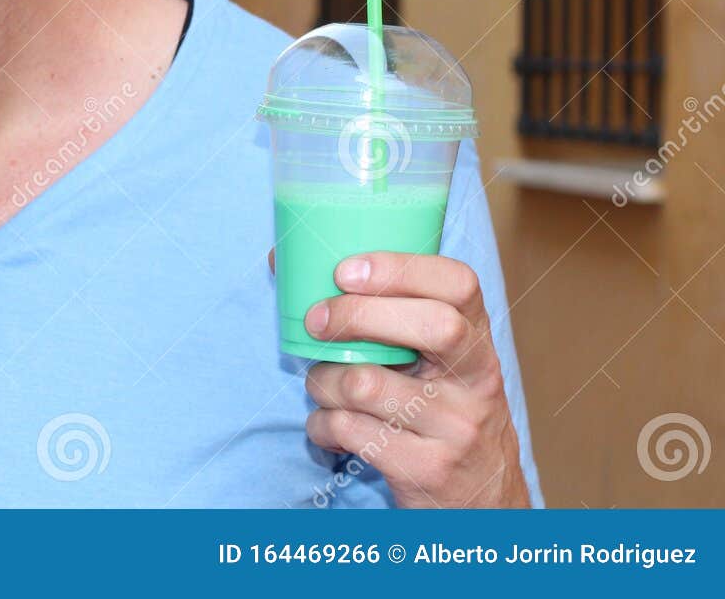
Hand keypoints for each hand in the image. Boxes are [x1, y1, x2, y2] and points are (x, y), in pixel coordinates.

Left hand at [272, 249, 530, 507]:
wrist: (483, 507)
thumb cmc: (438, 417)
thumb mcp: (439, 367)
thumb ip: (390, 320)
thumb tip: (285, 262)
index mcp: (477, 343)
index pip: (459, 284)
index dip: (399, 267)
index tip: (346, 271)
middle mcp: (478, 381)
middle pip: (432, 326)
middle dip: (356, 315)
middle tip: (315, 321)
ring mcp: (457, 427)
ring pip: (367, 383)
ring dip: (323, 381)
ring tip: (322, 388)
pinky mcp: (427, 469)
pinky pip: (351, 430)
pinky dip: (322, 426)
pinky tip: (328, 429)